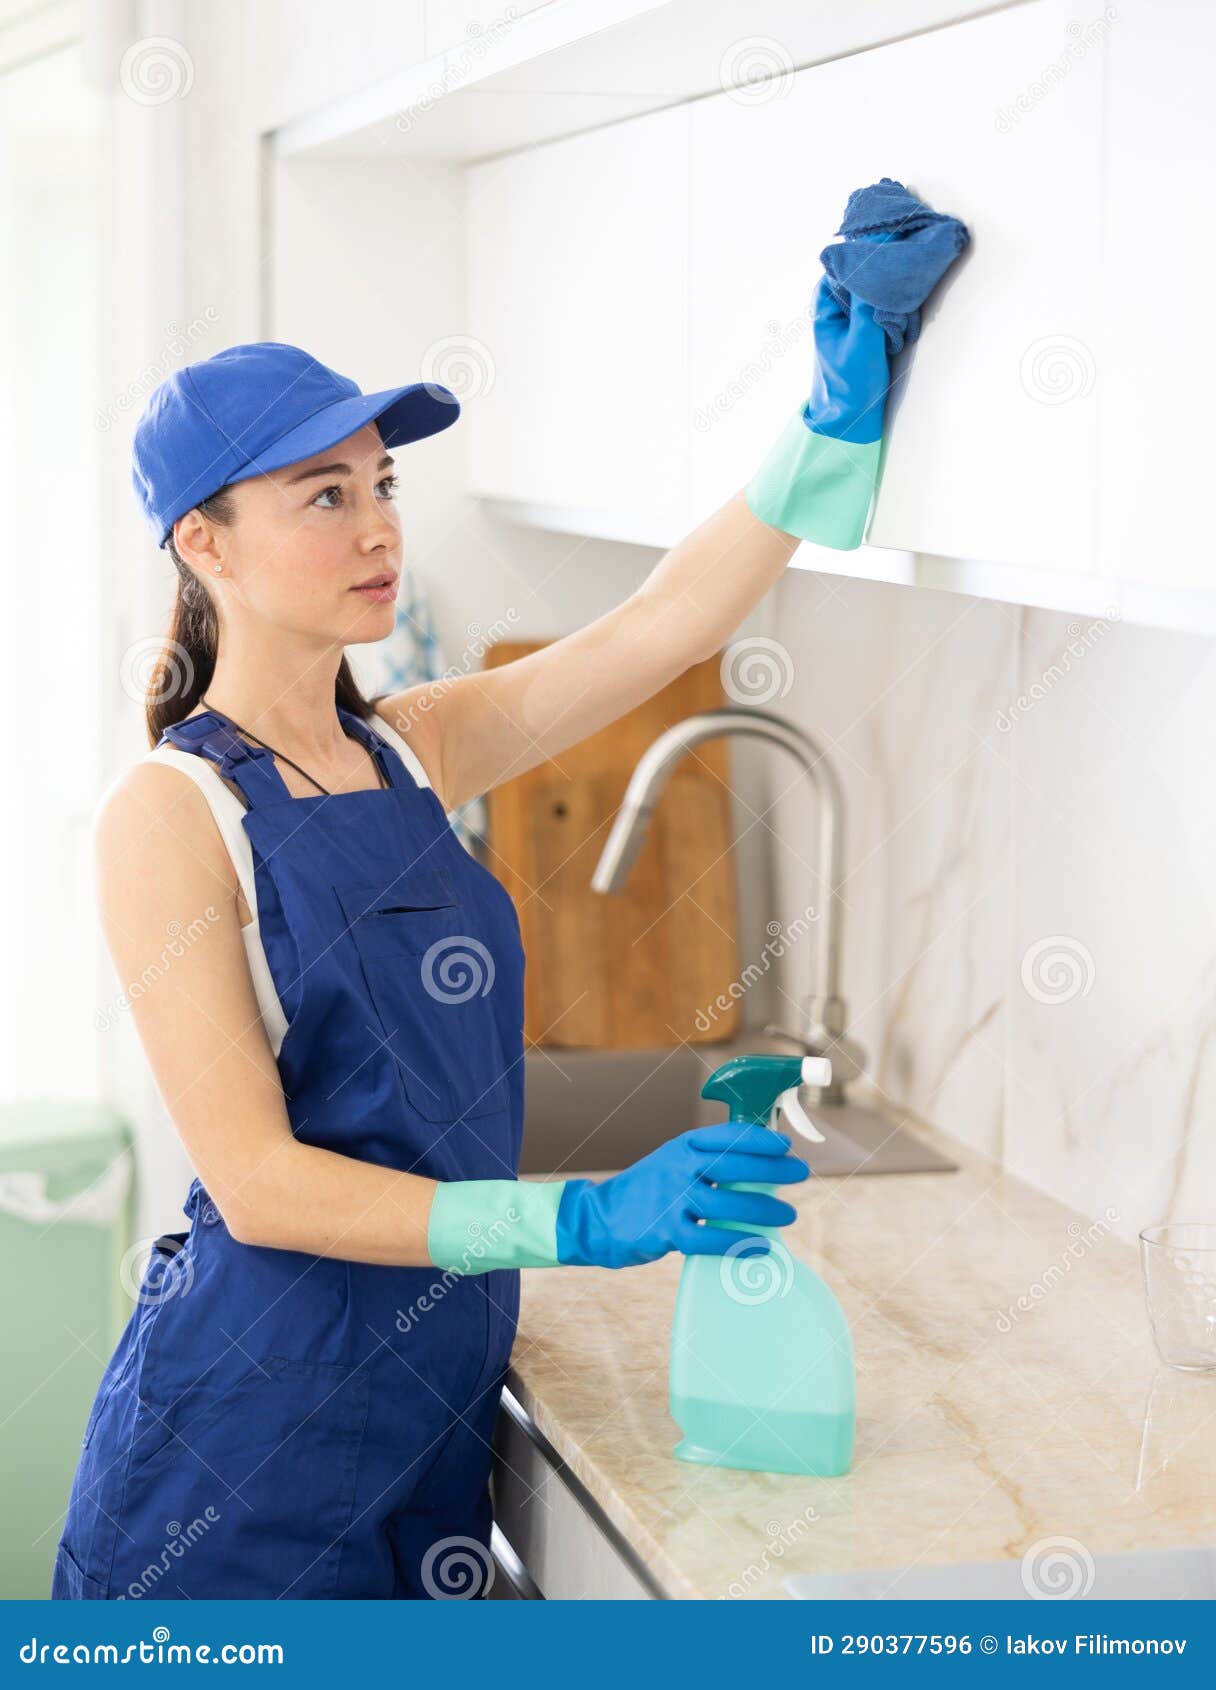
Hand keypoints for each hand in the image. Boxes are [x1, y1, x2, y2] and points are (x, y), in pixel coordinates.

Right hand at [554, 1122, 809, 1269]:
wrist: (598, 1218)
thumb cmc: (646, 1192)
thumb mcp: (671, 1163)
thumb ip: (705, 1163)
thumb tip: (757, 1167)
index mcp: (681, 1147)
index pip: (726, 1136)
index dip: (759, 1139)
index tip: (784, 1146)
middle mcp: (677, 1167)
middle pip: (733, 1165)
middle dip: (772, 1168)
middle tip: (800, 1174)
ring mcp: (671, 1198)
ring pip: (726, 1202)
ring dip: (763, 1208)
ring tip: (788, 1214)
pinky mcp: (666, 1230)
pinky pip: (710, 1238)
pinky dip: (738, 1243)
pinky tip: (759, 1247)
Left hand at [804, 275, 889, 444]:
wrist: (851, 418)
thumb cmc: (850, 383)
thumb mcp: (861, 340)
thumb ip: (868, 302)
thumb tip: (878, 262)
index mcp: (825, 302)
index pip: (849, 262)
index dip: (872, 256)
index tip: (895, 260)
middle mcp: (838, 302)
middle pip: (868, 272)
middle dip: (888, 284)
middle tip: (900, 304)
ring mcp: (855, 313)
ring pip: (883, 290)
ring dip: (897, 304)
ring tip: (898, 330)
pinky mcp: (870, 325)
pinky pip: (889, 307)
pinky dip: (899, 316)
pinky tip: (902, 335)